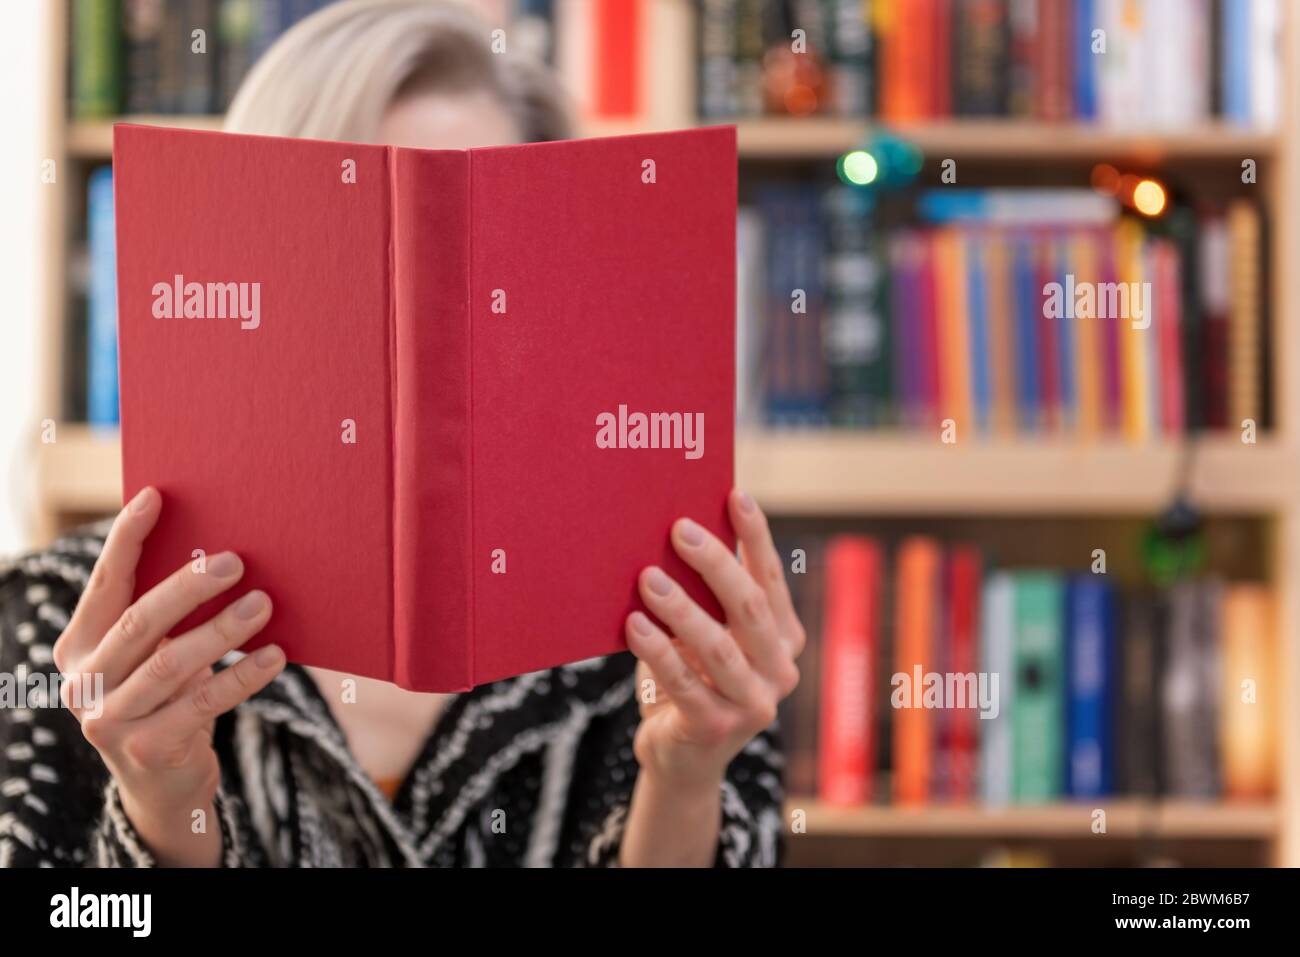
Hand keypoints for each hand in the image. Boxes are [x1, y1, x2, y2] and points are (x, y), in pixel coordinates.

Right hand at [52, 487, 284, 865]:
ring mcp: (111, 720)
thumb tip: (220, 550)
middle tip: (236, 560)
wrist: (164, 787)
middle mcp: (84, 682)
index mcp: (78, 646)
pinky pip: (204, 703)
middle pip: (140, 622)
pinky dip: (243, 676)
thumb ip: (164, 616)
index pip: (105, 583)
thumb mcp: (154, 656)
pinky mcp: (148, 751)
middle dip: (188, 586)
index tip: (155, 496)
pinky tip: (276, 655)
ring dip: (224, 629)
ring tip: (264, 603)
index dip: (127, 538)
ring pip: (173, 663)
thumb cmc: (168, 700)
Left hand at [625, 488, 804, 789]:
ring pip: (719, 646)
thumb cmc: (690, 678)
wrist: (680, 756)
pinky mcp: (717, 729)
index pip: (770, 578)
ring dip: (681, 608)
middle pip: (749, 607)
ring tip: (648, 577)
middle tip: (679, 529)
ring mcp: (753, 704)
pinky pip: (684, 684)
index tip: (733, 494)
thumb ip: (705, 597)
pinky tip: (634, 625)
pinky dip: (658, 652)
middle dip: (715, 563)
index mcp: (783, 637)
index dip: (755, 535)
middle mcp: (779, 670)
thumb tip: (675, 531)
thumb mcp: (704, 634)